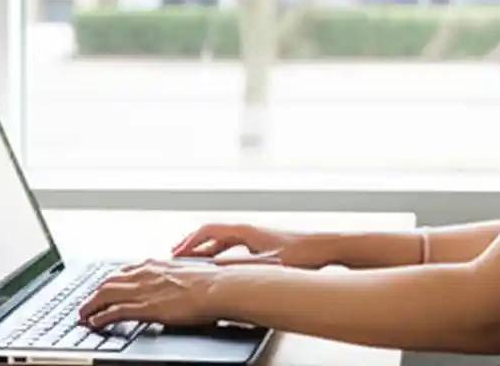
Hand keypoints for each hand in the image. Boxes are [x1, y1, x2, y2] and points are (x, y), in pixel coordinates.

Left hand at [79, 259, 220, 329]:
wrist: (216, 288)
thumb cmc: (209, 282)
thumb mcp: (185, 273)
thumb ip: (171, 277)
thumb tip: (172, 285)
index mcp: (155, 265)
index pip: (124, 271)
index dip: (111, 282)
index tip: (105, 288)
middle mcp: (144, 273)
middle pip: (108, 281)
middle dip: (95, 293)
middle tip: (88, 304)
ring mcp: (142, 289)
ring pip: (105, 294)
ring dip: (91, 305)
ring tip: (84, 315)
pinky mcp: (143, 307)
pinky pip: (113, 311)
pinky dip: (100, 317)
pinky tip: (95, 323)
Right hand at [173, 223, 338, 268]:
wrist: (325, 248)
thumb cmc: (301, 253)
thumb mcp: (266, 264)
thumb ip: (238, 266)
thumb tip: (213, 268)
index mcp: (246, 231)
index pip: (208, 230)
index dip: (189, 241)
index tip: (175, 252)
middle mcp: (248, 231)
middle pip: (212, 234)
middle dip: (192, 244)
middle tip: (175, 255)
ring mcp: (255, 237)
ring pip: (221, 241)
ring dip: (204, 250)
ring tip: (191, 261)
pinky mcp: (262, 245)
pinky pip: (232, 247)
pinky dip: (219, 254)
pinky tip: (218, 266)